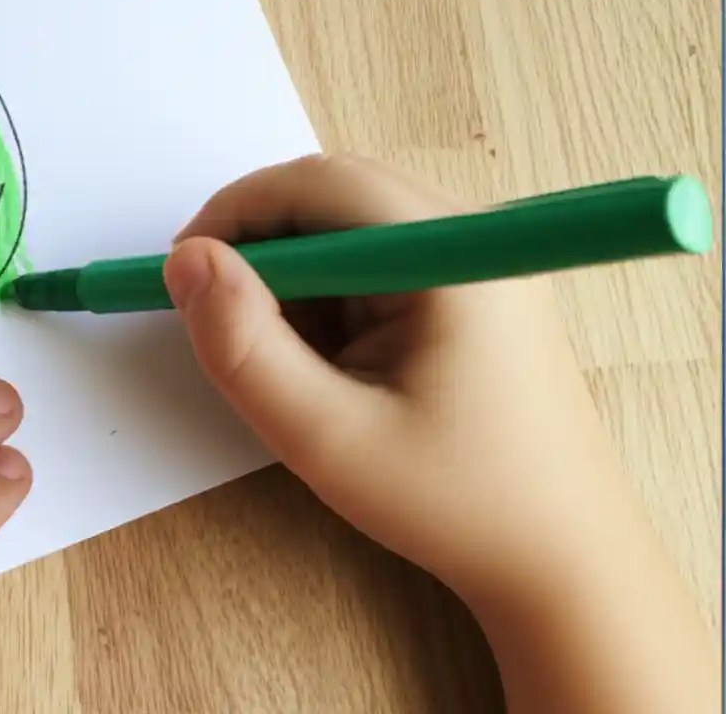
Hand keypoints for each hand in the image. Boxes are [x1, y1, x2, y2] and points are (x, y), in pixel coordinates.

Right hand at [164, 154, 716, 712]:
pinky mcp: (472, 295)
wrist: (562, 559)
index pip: (322, 185)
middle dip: (262, 247)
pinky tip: (330, 369)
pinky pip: (379, 269)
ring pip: (351, 233)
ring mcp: (477, 264)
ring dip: (296, 280)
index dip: (237, 213)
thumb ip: (245, 346)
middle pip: (337, 197)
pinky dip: (331, 303)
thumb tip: (187, 262)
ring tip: (285, 365)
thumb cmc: (454, 504)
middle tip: (218, 319)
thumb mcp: (327, 436)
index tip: (182, 273)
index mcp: (450, 257)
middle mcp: (471, 239)